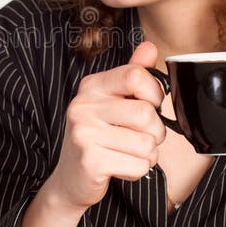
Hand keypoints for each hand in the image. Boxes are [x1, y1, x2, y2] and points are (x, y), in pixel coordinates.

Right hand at [47, 41, 166, 213]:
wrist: (71, 179)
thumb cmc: (97, 138)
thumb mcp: (112, 102)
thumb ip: (132, 75)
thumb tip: (149, 47)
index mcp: (91, 87)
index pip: (136, 75)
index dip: (155, 93)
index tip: (150, 105)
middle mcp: (83, 106)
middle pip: (146, 113)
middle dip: (154, 132)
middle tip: (138, 137)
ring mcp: (84, 133)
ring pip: (147, 143)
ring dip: (147, 154)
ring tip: (127, 153)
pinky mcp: (90, 161)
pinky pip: (138, 165)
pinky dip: (137, 171)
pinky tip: (120, 167)